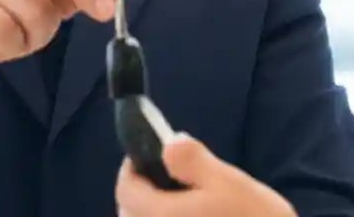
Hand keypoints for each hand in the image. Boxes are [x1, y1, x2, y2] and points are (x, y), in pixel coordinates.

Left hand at [115, 134, 295, 216]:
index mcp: (160, 216)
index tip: (149, 155)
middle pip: (130, 213)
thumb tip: (169, 144)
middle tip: (166, 177)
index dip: (132, 167)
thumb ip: (192, 161)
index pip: (125, 189)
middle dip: (141, 192)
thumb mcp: (228, 182)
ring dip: (153, 211)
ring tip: (182, 200)